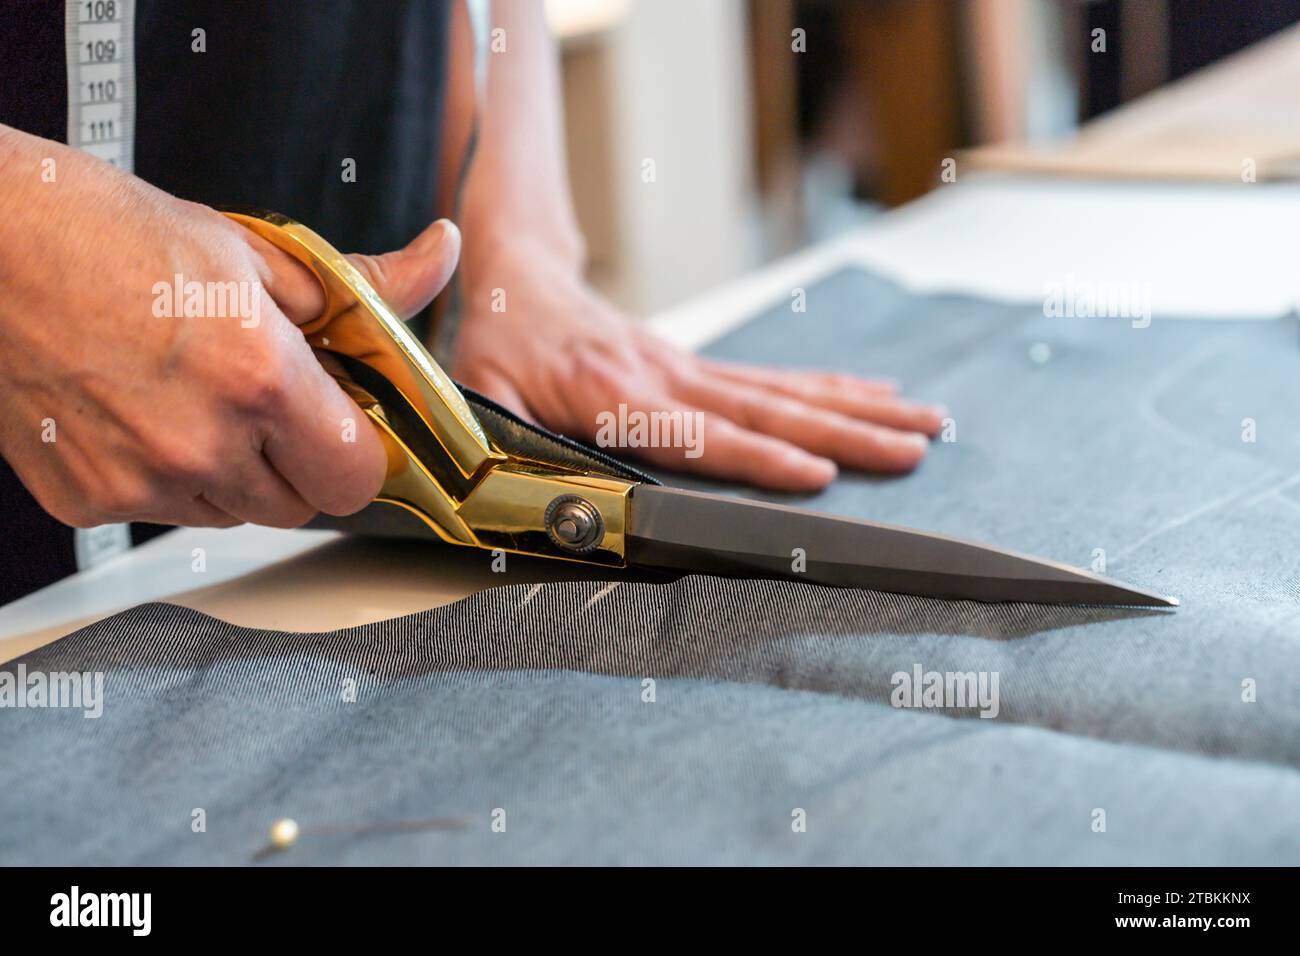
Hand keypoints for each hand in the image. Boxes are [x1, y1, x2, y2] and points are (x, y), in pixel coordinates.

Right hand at [0, 127, 459, 528]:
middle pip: (301, 506)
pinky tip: (144, 414)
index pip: (357, 477)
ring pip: (234, 513)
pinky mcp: (86, 501)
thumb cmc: (108, 235)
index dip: (357, 451)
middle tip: (269, 403)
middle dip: (301, 461)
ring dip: (237, 473)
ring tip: (195, 398)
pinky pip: (165, 514)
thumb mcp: (254, 252)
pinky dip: (169, 480)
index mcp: (258, 378)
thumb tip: (439, 259)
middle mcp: (202, 445)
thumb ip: (362, 284)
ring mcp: (139, 482)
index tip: (345, 424)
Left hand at [452, 240, 945, 491]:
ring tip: (926, 423)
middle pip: (768, 408)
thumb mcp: (479, 398)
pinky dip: (831, 387)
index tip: (820, 473)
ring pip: (784, 390)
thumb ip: (501, 444)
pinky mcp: (697, 366)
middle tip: (916, 448)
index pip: (698, 434)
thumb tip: (523, 496)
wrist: (518, 276)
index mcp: (614, 395)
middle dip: (848, 432)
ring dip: (858, 409)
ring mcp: (688, 368)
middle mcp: (666, 378)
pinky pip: (773, 377)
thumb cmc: (496, 344)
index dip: (758, 456)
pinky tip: (877, 395)